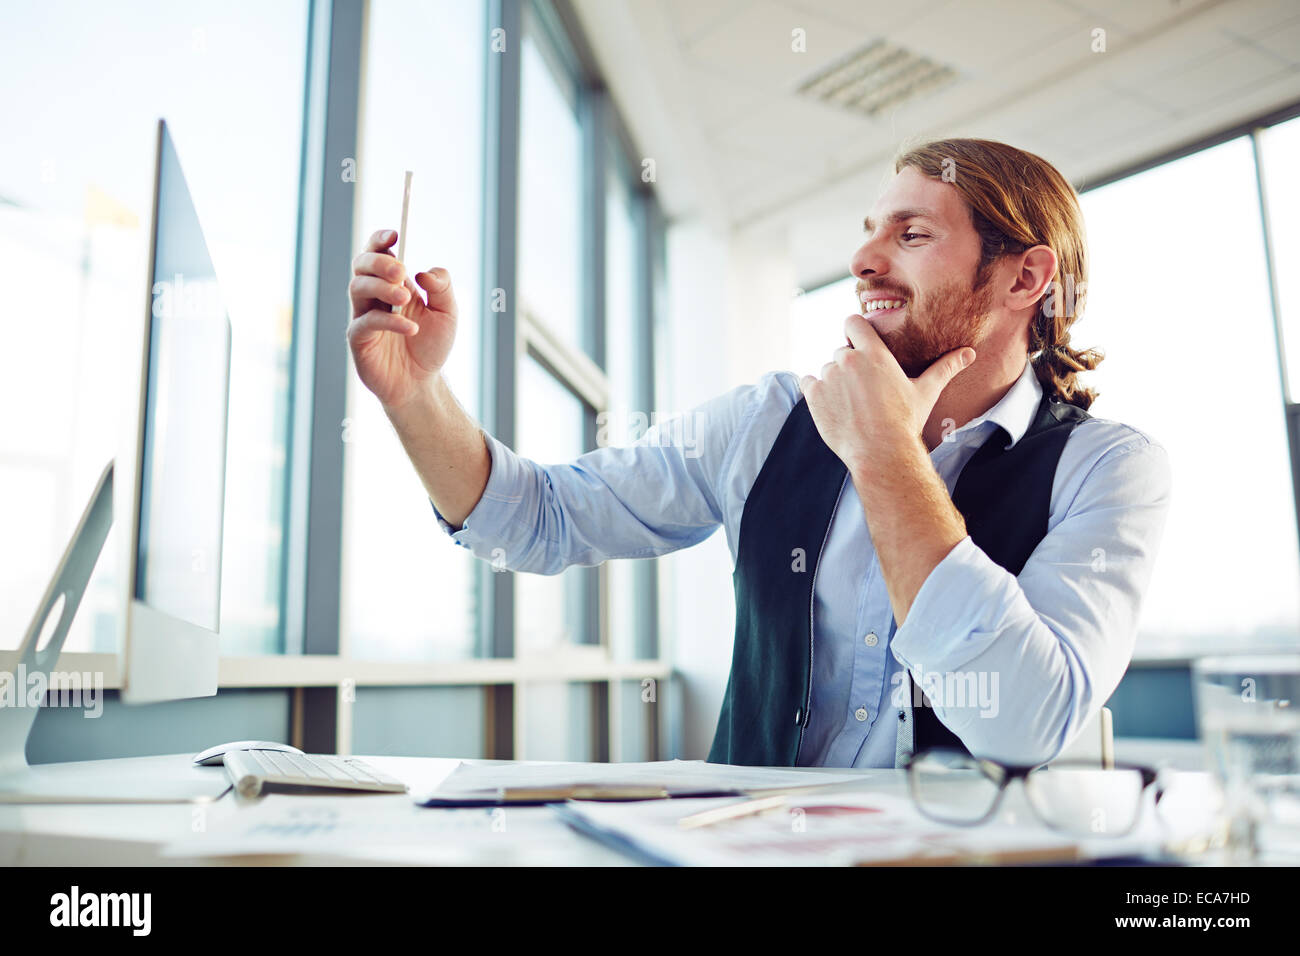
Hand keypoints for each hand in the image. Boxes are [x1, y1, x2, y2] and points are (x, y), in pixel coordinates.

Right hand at [347, 228, 457, 409]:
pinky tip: (411, 328)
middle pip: (361, 265)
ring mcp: (363, 316)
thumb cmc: (432, 346)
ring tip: (406, 299)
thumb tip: (425, 272)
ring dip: (382, 287)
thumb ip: (442, 288)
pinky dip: (389, 321)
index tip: (395, 234)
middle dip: (379, 262)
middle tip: (402, 272)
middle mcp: (374, 296)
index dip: (380, 240)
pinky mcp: (359, 340)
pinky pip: (366, 322)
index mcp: (393, 284)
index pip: (378, 253)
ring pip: (357, 288)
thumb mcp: (448, 314)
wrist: (422, 384)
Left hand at [799, 314, 974, 469]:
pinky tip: (834, 406)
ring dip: (834, 380)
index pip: (853, 322)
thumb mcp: (926, 391)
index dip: (855, 330)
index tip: (859, 341)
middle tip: (863, 388)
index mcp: (874, 353)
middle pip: (841, 350)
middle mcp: (847, 360)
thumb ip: (944, 368)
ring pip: (826, 369)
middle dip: (849, 365)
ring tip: (851, 403)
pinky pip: (808, 383)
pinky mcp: (813, 395)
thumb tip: (969, 354)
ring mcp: (828, 377)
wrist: (881, 454)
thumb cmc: (905, 422)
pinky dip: (817, 392)